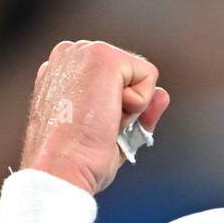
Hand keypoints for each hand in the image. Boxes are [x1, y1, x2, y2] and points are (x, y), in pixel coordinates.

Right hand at [19, 39, 169, 195]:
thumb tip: (163, 94)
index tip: (91, 130)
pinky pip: (148, 76)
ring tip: (101, 123)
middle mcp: (69, 55)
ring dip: (130, 108)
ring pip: (138, 75)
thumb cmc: (77, 162)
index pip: (111, 81)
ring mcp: (84, 52)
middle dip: (124, 107)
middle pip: (127, 76)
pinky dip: (140, 104)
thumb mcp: (111, 134)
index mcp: (60, 72)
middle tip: (98, 130)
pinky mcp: (103, 56)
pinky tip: (110, 115)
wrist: (62, 170)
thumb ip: (136, 111)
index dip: (116, 110)